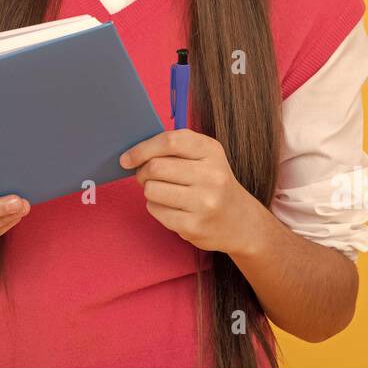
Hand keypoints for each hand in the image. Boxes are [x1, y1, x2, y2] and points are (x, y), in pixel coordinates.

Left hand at [119, 129, 262, 253]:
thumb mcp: (204, 157)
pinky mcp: (194, 226)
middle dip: (142, 172)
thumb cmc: (212, 183)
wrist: (240, 220)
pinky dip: (155, 207)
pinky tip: (171, 207)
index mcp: (212, 151)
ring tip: (163, 192)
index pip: (170, 141)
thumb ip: (175, 148)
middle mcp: (212, 175)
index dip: (142, 149)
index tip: (127, 158)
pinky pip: (155, 211)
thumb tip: (133, 153)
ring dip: (149, 191)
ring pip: (151, 190)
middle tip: (144, 176)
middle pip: (155, 167)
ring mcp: (204, 203)